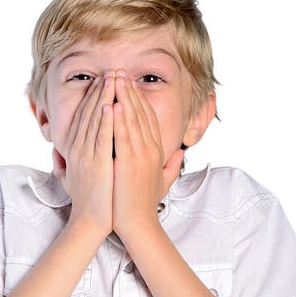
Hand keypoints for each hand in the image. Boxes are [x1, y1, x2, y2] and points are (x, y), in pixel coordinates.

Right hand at [51, 73, 115, 237]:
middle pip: (89, 113)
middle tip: (111, 71)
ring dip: (105, 97)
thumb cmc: (84, 203)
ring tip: (114, 79)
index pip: (82, 117)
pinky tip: (112, 105)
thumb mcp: (68, 180)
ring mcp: (87, 156)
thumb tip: (55, 154)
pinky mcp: (98, 165)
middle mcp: (77, 150)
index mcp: (72, 151)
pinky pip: (103, 138)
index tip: (102, 81)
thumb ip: (61, 164)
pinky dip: (107, 121)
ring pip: (96, 121)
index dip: (92, 97)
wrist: (89, 222)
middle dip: (101, 90)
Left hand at [111, 71, 184, 239]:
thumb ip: (171, 166)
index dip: (139, 99)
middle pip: (141, 113)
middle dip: (129, 90)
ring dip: (123, 97)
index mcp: (157, 152)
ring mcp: (141, 156)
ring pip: (133, 120)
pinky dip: (120, 119)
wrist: (138, 225)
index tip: (129, 84)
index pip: (148, 118)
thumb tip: (180, 154)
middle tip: (119, 71)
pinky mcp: (129, 164)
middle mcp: (152, 150)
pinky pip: (124, 136)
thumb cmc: (144, 206)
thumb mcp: (162, 182)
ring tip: (114, 78)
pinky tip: (114, 103)